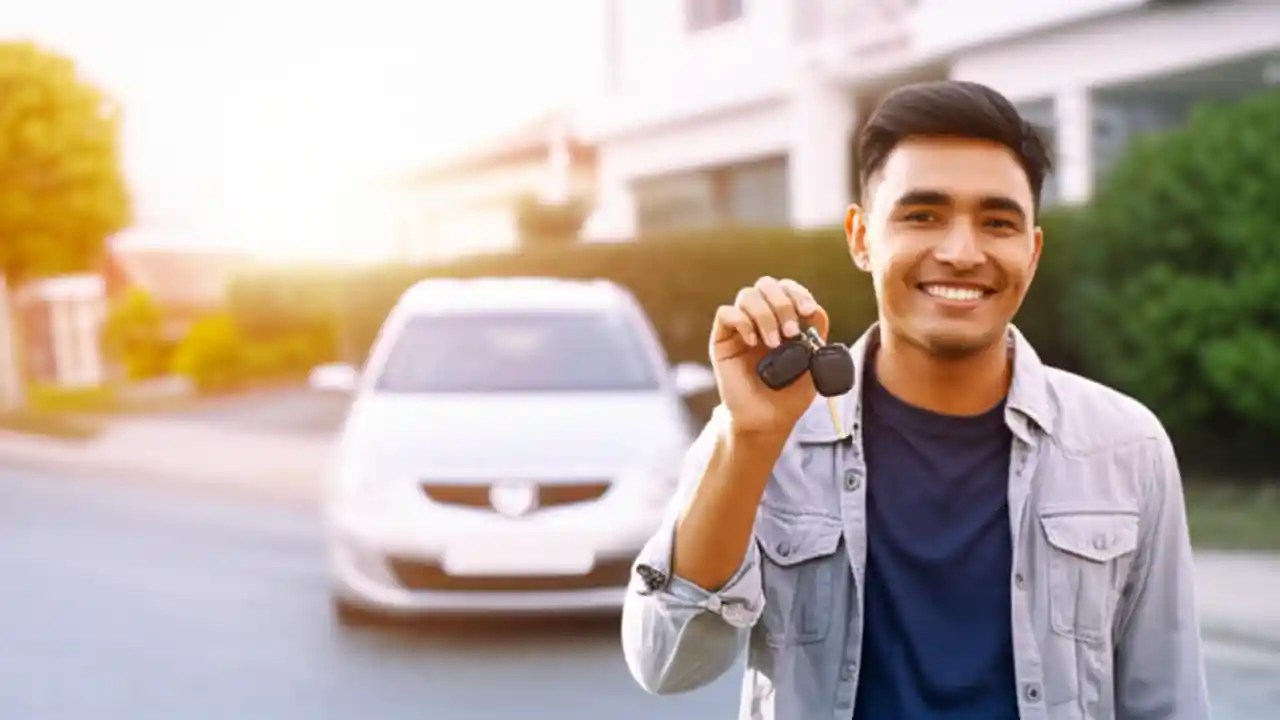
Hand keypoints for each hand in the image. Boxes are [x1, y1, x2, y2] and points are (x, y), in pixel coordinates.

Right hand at [709, 277, 828, 435]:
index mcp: (784, 320)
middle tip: (790, 331)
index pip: (788, 289)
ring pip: (747, 295)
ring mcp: (741, 328)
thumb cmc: (789, 396)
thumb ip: (817, 340)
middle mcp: (762, 319)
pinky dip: (741, 321)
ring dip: (764, 315)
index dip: (798, 293)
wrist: (766, 422)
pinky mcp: (722, 340)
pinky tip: (752, 341)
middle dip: (782, 303)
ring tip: (773, 342)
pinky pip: (726, 313)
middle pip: (767, 284)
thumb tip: (815, 313)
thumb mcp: (813, 367)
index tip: (809, 312)